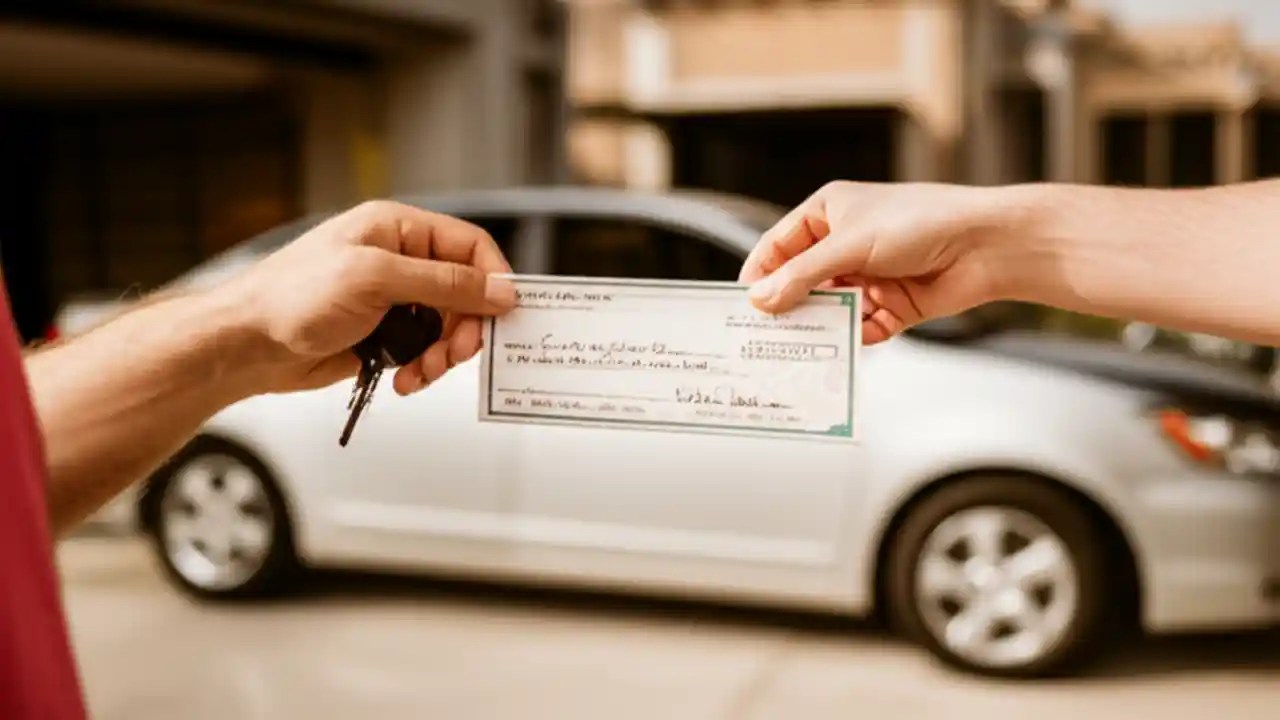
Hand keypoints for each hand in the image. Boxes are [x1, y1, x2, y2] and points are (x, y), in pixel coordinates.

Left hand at [220, 200, 516, 393]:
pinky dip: (424, 368)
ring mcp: (392, 299)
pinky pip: (425, 350)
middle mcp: (399, 260)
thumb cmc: (292, 297)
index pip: (469, 245)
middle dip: (465, 327)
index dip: (492, 278)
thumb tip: (497, 288)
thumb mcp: (377, 279)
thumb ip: (443, 283)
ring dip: (443, 354)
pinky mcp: (384, 333)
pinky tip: (406, 379)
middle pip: (464, 292)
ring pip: (447, 326)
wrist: (248, 344)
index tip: (503, 312)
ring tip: (423, 371)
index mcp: (398, 229)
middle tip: (456, 352)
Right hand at [739, 181, 1010, 343]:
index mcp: (830, 213)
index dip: (759, 273)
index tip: (743, 306)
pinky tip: (838, 355)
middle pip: (801, 281)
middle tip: (763, 336)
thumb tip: (760, 300)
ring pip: (830, 308)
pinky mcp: (892, 305)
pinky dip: (851, 340)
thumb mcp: (850, 245)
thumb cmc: (922, 222)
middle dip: (786, 307)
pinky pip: (861, 328)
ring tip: (796, 351)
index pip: (779, 245)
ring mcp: (869, 276)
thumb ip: (803, 276)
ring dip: (818, 327)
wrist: (987, 245)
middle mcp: (846, 244)